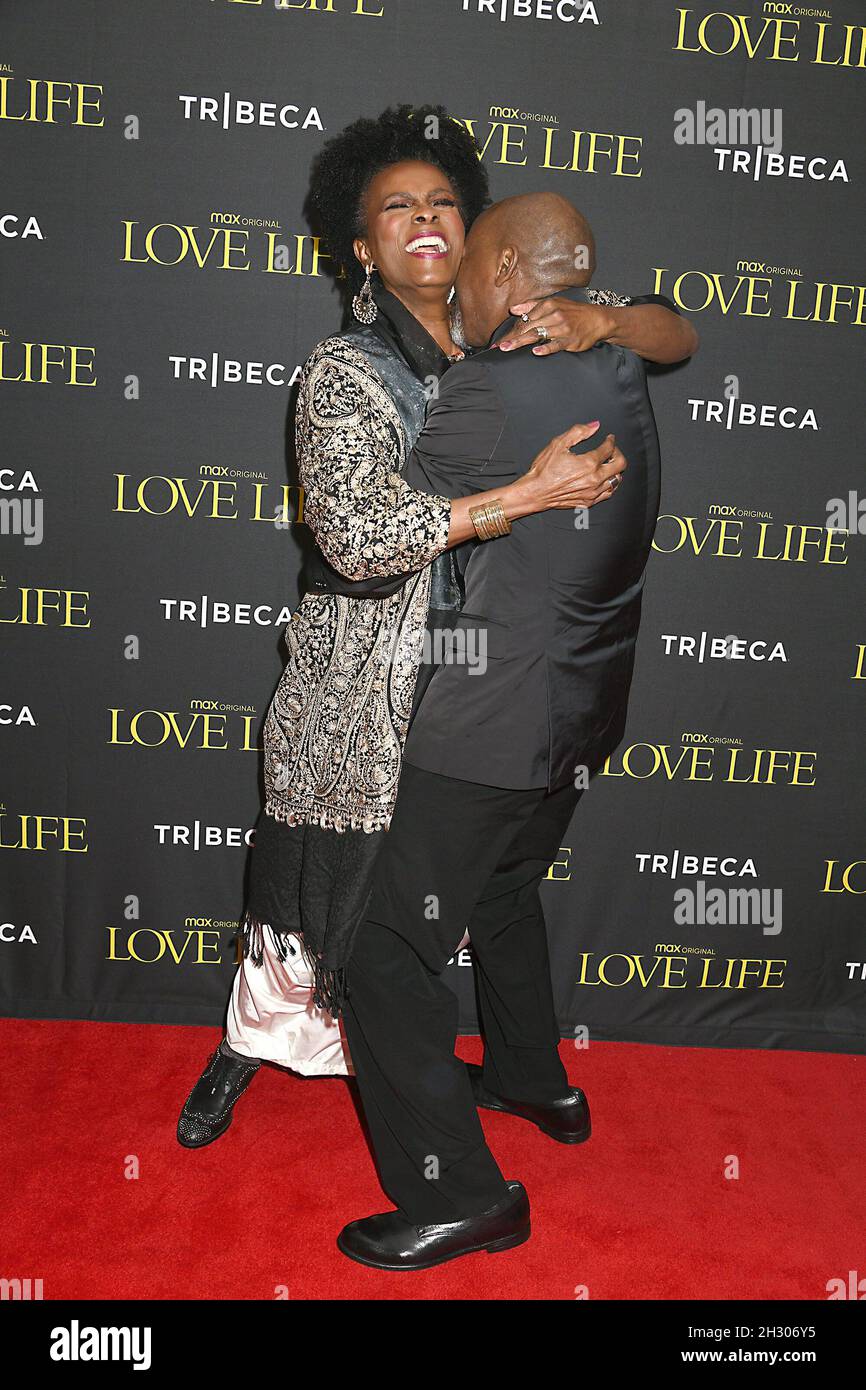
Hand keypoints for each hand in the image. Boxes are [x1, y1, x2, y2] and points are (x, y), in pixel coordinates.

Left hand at [497, 298, 615, 355]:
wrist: (597, 319)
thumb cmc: (573, 312)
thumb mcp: (555, 303)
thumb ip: (533, 306)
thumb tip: (514, 309)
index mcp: (548, 305)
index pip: (525, 319)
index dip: (511, 330)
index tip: (499, 340)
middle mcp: (554, 315)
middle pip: (528, 327)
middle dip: (511, 337)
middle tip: (497, 347)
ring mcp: (562, 328)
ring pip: (538, 335)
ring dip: (521, 342)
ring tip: (507, 348)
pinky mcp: (570, 340)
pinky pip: (556, 344)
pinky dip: (546, 347)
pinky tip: (536, 351)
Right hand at [517, 421, 625, 512]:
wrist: (535, 492)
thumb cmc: (544, 470)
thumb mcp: (558, 444)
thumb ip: (578, 432)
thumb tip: (594, 425)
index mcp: (588, 463)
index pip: (609, 448)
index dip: (611, 441)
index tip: (609, 438)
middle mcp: (594, 479)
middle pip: (620, 465)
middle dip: (618, 454)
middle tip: (612, 450)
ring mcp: (593, 492)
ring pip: (616, 480)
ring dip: (615, 470)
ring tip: (608, 464)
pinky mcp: (589, 502)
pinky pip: (608, 493)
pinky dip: (609, 485)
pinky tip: (604, 479)